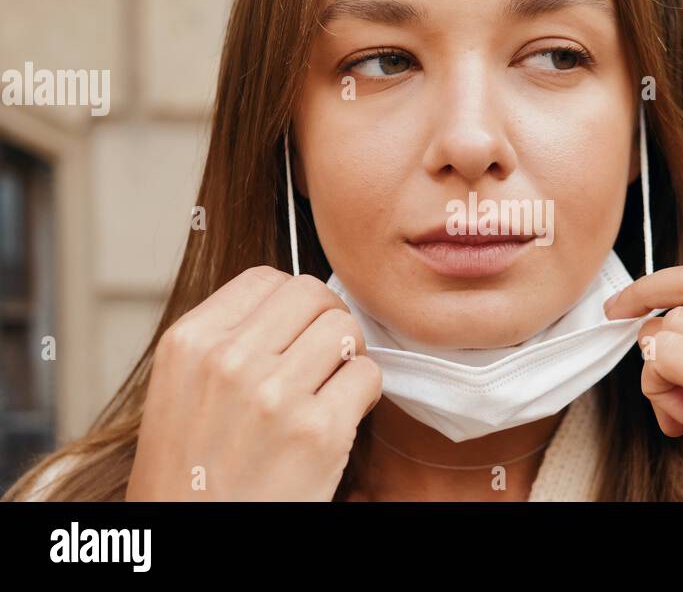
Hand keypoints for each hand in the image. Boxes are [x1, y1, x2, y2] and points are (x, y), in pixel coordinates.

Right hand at [126, 266, 381, 500]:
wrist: (192, 536)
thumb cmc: (191, 472)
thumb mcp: (182, 388)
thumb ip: (226, 340)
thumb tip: (292, 303)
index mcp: (189, 343)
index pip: (265, 279)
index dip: (291, 303)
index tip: (295, 331)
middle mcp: (228, 361)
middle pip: (311, 294)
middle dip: (327, 319)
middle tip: (325, 354)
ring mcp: (275, 395)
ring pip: (346, 328)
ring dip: (348, 355)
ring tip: (330, 386)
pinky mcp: (318, 432)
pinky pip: (367, 375)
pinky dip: (364, 392)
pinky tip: (340, 416)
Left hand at [604, 258, 682, 501]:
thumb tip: (681, 320)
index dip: (680, 286)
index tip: (648, 299)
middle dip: (648, 291)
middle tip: (618, 311)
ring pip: (674, 323)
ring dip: (658, 368)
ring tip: (682, 412)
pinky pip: (664, 354)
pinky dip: (656, 383)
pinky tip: (680, 419)